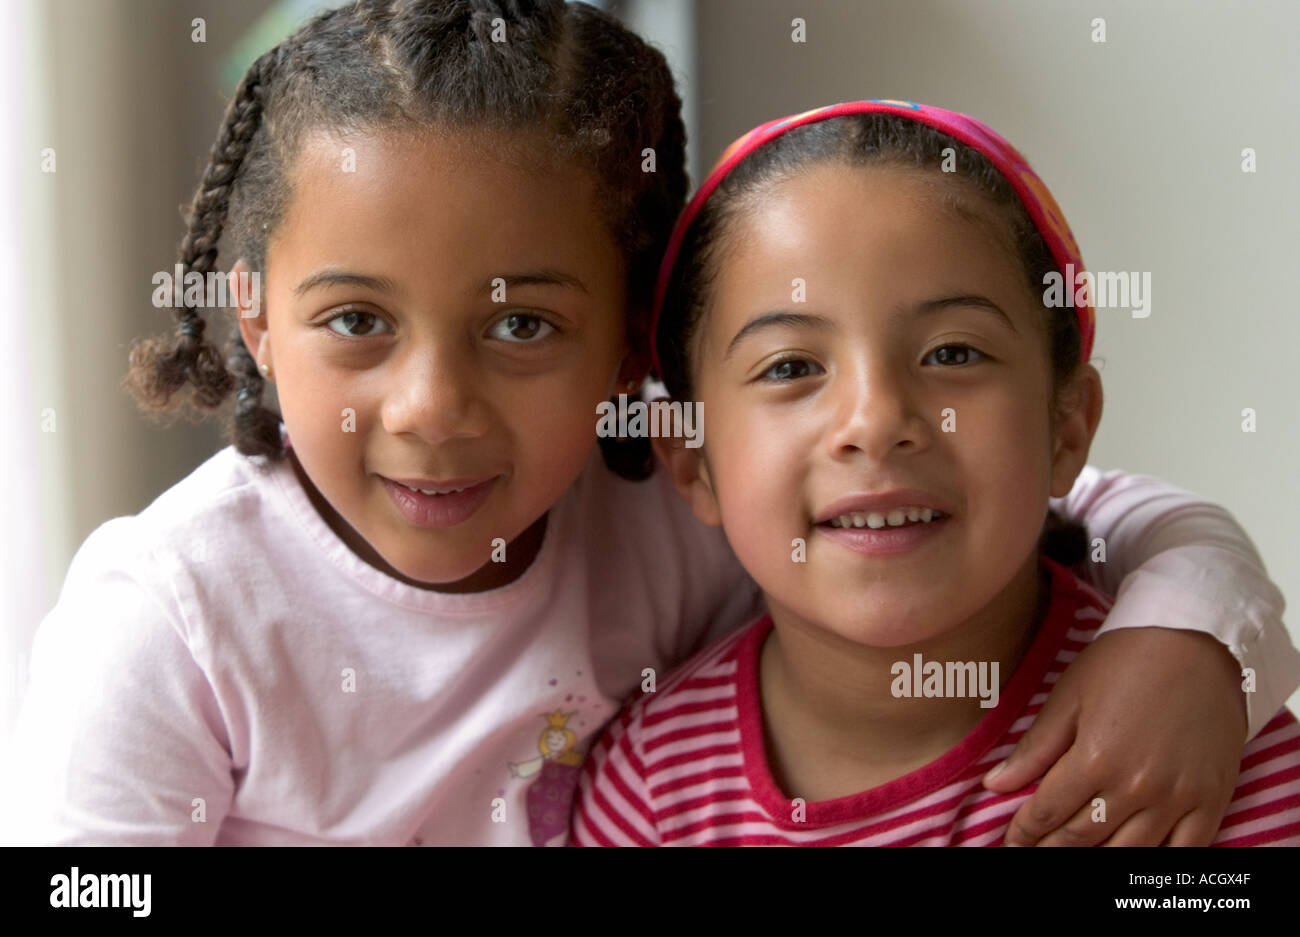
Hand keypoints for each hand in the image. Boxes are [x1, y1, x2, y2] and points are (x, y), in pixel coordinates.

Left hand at [983, 626, 1246, 845]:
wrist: (1195, 640)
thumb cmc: (1125, 662)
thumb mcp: (1069, 698)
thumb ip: (1035, 749)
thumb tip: (994, 785)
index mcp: (1094, 758)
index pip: (1047, 812)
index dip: (1024, 833)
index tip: (1011, 843)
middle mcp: (1135, 786)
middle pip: (1083, 838)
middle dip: (1052, 849)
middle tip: (1036, 853)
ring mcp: (1177, 797)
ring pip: (1128, 853)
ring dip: (1095, 860)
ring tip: (1073, 856)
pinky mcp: (1211, 799)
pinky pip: (1184, 852)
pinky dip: (1156, 864)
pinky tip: (1130, 860)